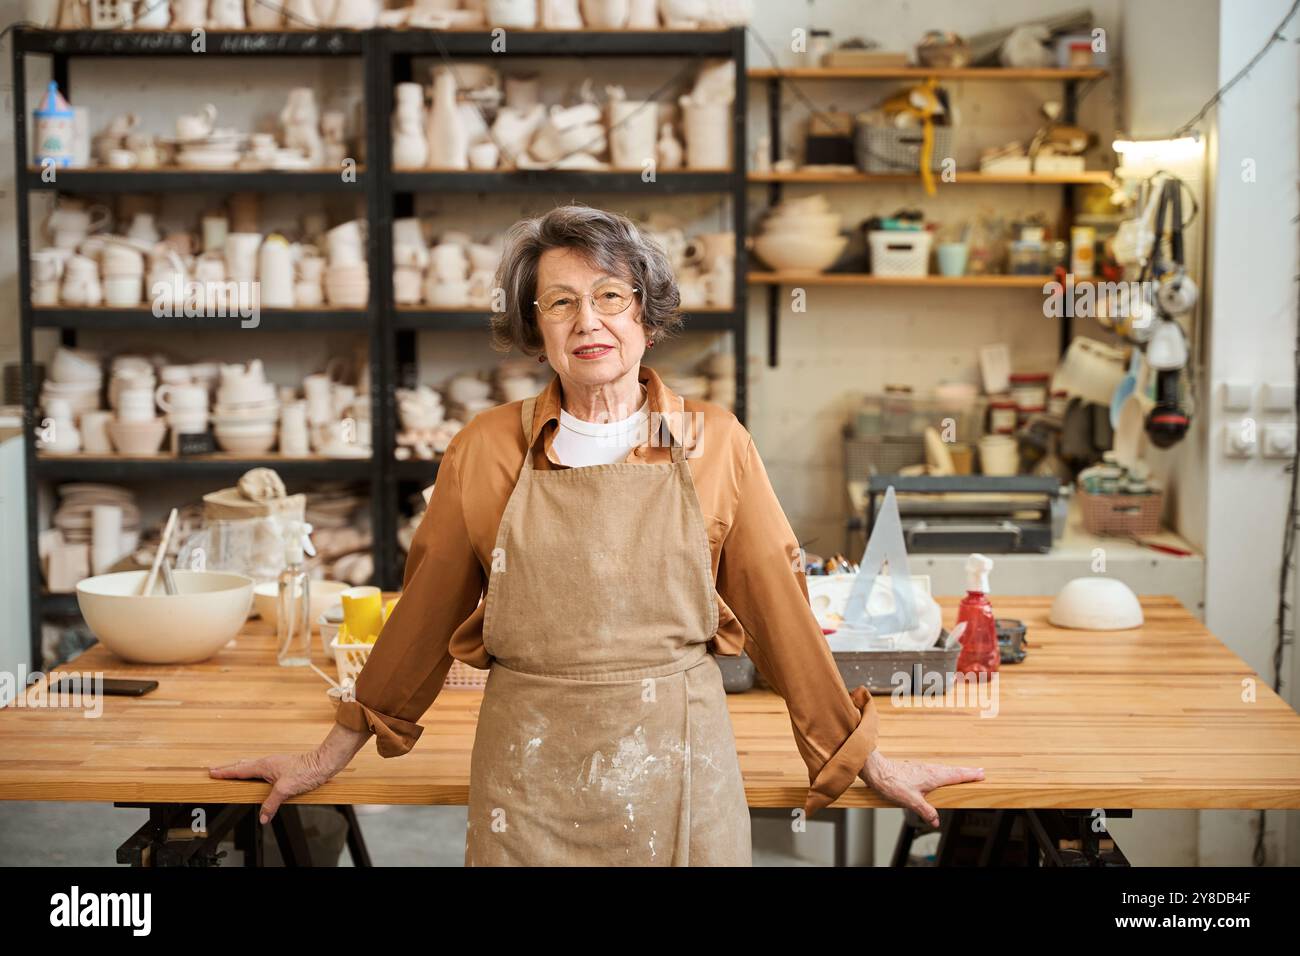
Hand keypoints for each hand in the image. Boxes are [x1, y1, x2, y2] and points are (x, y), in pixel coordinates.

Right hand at [209, 750, 335, 824]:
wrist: (323, 763)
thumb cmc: (307, 771)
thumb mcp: (286, 790)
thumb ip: (271, 804)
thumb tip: (263, 817)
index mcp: (264, 765)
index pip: (240, 770)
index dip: (225, 772)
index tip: (212, 772)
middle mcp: (268, 762)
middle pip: (243, 765)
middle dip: (229, 769)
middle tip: (216, 771)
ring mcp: (275, 763)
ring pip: (253, 765)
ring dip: (241, 769)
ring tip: (232, 772)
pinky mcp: (283, 766)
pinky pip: (262, 768)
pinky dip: (253, 771)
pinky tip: (257, 776)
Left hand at [860, 749, 983, 827]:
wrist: (877, 771)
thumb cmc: (892, 783)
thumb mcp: (911, 801)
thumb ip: (926, 811)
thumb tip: (935, 820)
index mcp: (933, 776)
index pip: (956, 776)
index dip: (969, 775)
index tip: (982, 774)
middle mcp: (930, 770)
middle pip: (953, 770)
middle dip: (967, 771)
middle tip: (980, 771)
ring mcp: (923, 768)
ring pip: (944, 769)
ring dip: (956, 770)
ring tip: (964, 773)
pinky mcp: (915, 768)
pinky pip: (935, 769)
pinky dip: (944, 771)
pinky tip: (941, 774)